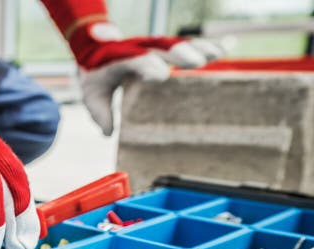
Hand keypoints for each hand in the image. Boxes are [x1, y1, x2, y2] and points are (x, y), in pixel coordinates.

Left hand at [70, 22, 222, 134]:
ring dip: (198, 48)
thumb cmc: (97, 75)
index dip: (147, 65)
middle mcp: (140, 48)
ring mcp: (154, 47)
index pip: (133, 59)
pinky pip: (188, 46)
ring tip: (218, 54)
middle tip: (196, 62)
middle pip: (161, 48)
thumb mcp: (91, 94)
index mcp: (119, 57)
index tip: (161, 75)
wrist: (95, 48)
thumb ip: (100, 112)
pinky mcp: (166, 49)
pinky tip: (226, 48)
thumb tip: (108, 132)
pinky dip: (207, 46)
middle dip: (179, 53)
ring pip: (177, 45)